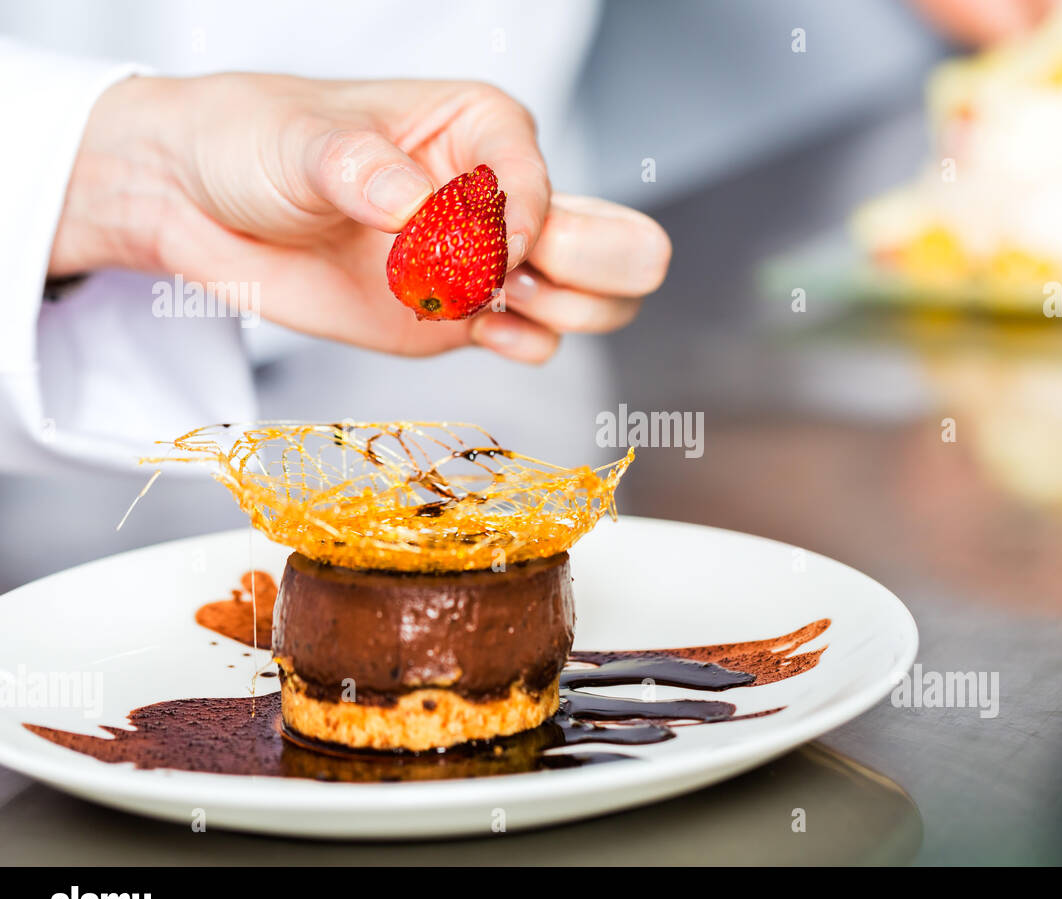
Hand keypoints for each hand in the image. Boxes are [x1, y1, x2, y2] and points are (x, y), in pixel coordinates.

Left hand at [51, 73, 671, 362]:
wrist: (197, 204)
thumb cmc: (254, 141)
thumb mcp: (300, 142)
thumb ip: (363, 172)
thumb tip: (414, 207)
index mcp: (482, 129)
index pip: (540, 186)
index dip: (517, 229)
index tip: (473, 255)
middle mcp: (497, 198)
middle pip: (603, 239)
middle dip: (580, 271)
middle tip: (511, 284)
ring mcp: (484, 264)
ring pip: (583, 297)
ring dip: (554, 313)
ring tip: (480, 304)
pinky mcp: (462, 318)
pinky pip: (533, 341)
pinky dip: (524, 345)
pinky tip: (484, 332)